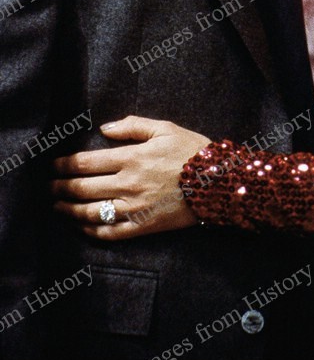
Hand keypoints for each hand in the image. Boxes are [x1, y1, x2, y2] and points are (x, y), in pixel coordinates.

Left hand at [52, 116, 210, 239]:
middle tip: (49, 186)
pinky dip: (90, 230)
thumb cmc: (193, 151)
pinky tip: (82, 225)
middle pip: (82, 188)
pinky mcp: (143, 227)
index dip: (64, 165)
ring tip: (58, 206)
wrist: (218, 182)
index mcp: (131, 158)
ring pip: (90, 212)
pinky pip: (110, 233)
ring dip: (68, 210)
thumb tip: (104, 128)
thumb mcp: (165, 128)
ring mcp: (134, 208)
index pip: (86, 163)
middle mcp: (128, 184)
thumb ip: (133, 126)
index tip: (54, 165)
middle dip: (60, 187)